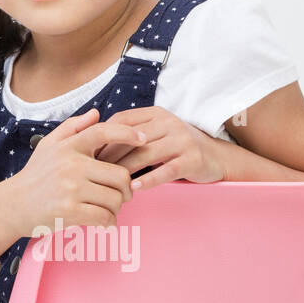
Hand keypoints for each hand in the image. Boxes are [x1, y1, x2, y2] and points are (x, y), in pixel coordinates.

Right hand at [8, 107, 147, 236]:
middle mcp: (71, 166)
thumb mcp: (49, 145)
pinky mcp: (70, 211)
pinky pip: (105, 217)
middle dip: (126, 188)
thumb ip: (72, 127)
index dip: (126, 134)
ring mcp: (71, 189)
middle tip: (120, 194)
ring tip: (106, 208)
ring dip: (116, 207)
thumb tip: (96, 113)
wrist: (13, 205)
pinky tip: (102, 221)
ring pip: (116, 199)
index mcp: (68, 147)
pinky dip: (109, 222)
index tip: (142, 139)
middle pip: (120, 175)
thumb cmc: (35, 175)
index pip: (102, 132)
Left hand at [98, 106, 225, 189]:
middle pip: (131, 139)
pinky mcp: (193, 159)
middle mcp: (169, 123)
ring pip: (146, 154)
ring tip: (110, 183)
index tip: (88, 153)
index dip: (103, 136)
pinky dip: (149, 180)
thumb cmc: (175, 147)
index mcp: (155, 114)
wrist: (216, 157)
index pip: (122, 121)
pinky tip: (134, 188)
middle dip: (109, 156)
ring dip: (125, 170)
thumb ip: (131, 134)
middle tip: (93, 172)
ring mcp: (182, 140)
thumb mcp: (155, 133)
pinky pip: (166, 171)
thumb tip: (93, 144)